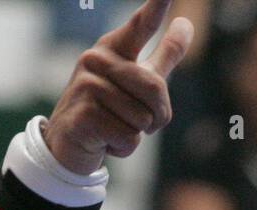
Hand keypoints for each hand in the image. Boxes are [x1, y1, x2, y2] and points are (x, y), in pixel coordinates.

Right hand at [43, 0, 192, 176]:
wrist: (69, 144)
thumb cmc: (109, 110)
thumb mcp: (138, 81)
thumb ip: (164, 56)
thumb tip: (187, 23)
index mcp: (113, 48)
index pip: (140, 26)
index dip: (155, 8)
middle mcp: (96, 60)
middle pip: (156, 89)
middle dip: (155, 117)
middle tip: (133, 121)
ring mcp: (87, 86)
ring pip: (142, 119)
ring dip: (135, 135)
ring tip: (113, 129)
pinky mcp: (84, 115)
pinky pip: (128, 138)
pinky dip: (123, 148)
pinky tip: (104, 142)